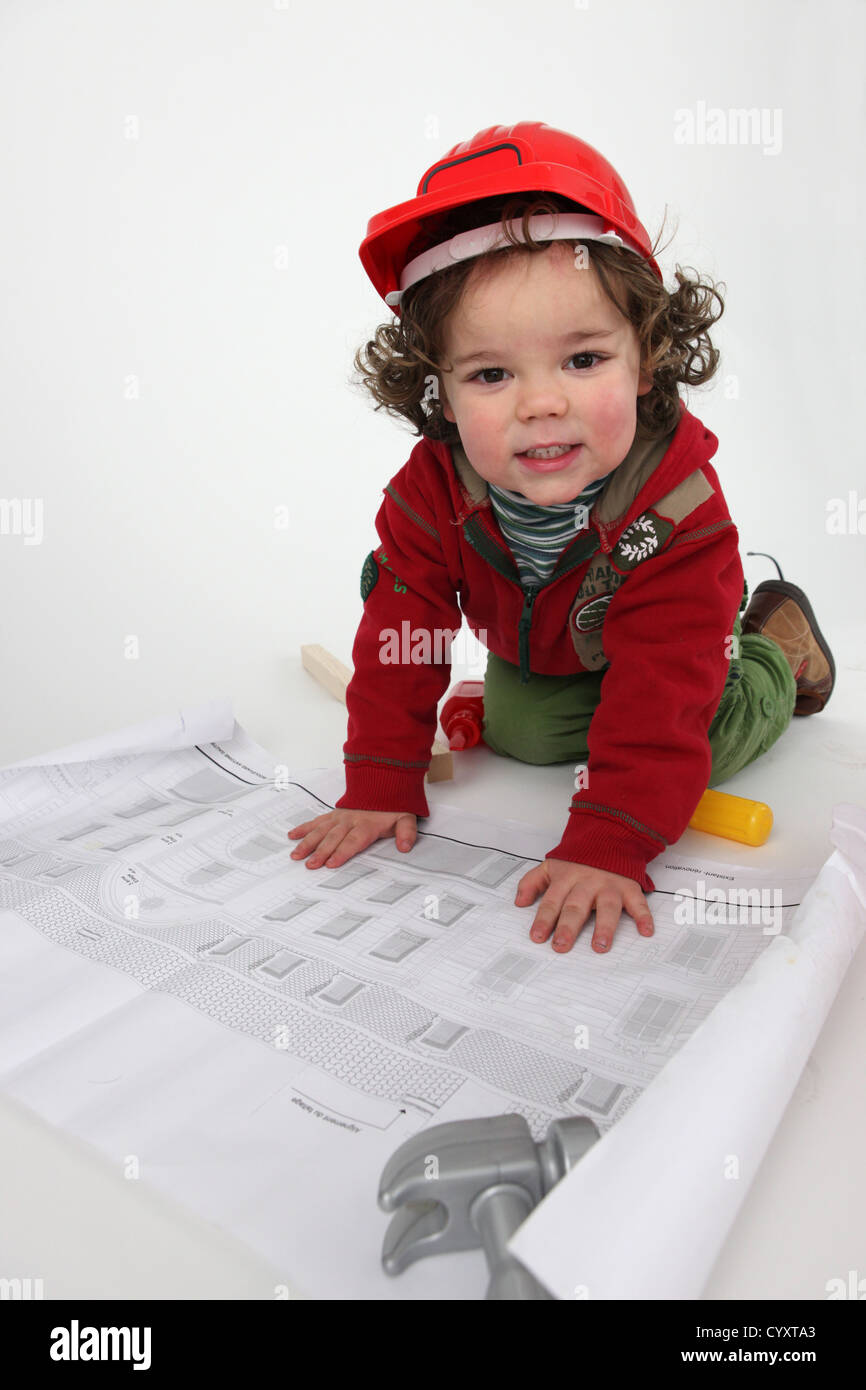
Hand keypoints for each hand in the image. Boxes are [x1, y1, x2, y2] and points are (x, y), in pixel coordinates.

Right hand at [288, 808, 416, 869]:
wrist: (384, 784)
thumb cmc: (392, 807)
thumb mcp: (406, 819)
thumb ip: (406, 833)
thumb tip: (405, 846)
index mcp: (367, 825)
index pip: (353, 841)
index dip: (342, 852)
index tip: (332, 863)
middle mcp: (350, 821)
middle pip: (333, 838)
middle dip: (321, 852)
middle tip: (310, 865)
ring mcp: (340, 817)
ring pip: (320, 830)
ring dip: (308, 842)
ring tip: (296, 854)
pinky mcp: (333, 814)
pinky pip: (316, 821)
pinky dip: (304, 828)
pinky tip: (292, 835)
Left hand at [515, 856, 653, 953]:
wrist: (609, 836)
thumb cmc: (578, 858)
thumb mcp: (551, 865)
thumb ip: (532, 882)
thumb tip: (519, 902)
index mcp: (566, 879)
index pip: (552, 901)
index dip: (543, 919)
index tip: (537, 937)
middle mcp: (587, 883)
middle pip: (576, 906)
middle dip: (568, 927)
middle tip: (561, 946)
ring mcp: (609, 885)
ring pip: (606, 907)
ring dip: (604, 927)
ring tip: (599, 946)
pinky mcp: (629, 887)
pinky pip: (638, 902)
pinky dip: (643, 916)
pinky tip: (646, 931)